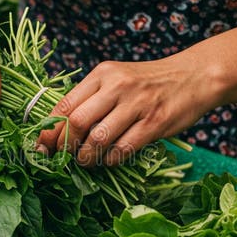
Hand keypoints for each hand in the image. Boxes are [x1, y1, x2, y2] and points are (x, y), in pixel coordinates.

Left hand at [36, 54, 216, 166]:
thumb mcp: (118, 78)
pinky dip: (111, 160)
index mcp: (102, 74)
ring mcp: (137, 104)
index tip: (41, 147)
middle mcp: (117, 86)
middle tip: (62, 158)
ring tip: (86, 162)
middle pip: (77, 123)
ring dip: (86, 157)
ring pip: (98, 138)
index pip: (65, 105)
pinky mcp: (155, 123)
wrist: (194, 76)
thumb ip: (93, 97)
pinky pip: (123, 148)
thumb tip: (61, 127)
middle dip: (64, 147)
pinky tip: (109, 160)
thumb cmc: (150, 83)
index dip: (49, 130)